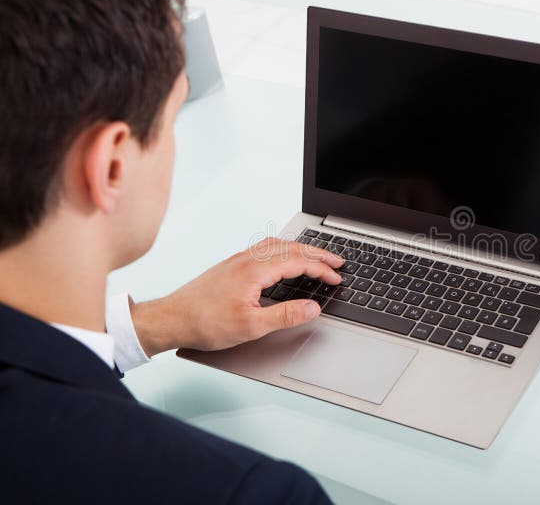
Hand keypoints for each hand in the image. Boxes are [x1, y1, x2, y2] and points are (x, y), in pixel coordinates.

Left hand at [130, 237, 342, 355]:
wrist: (171, 318)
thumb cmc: (205, 323)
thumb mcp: (251, 326)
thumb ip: (285, 315)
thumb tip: (312, 308)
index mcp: (255, 270)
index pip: (298, 262)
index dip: (322, 270)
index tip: (337, 278)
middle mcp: (247, 259)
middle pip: (291, 247)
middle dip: (317, 253)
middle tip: (337, 261)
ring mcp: (238, 260)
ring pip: (277, 245)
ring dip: (301, 248)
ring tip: (316, 256)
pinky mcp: (231, 265)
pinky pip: (264, 248)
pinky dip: (284, 249)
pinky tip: (284, 258)